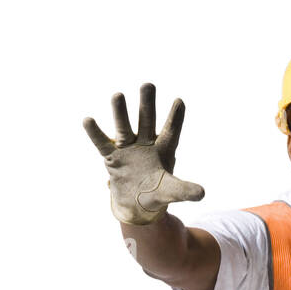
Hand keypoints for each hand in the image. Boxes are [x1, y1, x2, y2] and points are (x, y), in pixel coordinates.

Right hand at [83, 83, 204, 224]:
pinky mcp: (112, 158)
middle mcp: (146, 144)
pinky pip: (101, 144)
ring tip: (118, 95)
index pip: (171, 132)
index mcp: (164, 150)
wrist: (137, 204)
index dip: (175, 118)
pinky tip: (88, 120)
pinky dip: (95, 133)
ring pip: (124, 127)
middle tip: (148, 85)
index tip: (180, 101)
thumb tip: (202, 194)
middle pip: (147, 121)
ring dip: (121, 112)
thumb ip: (185, 190)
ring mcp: (128, 149)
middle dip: (147, 105)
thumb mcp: (172, 192)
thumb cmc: (157, 193)